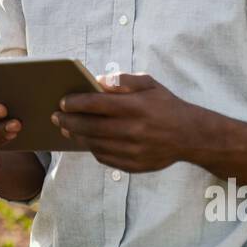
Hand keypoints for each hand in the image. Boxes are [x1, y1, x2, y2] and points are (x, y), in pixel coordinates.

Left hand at [50, 72, 203, 172]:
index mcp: (137, 107)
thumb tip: (98, 81)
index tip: (63, 102)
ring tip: (67, 129)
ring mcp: (134, 151)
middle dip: (69, 122)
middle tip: (56, 117)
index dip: (76, 103)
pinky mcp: (134, 166)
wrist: (190, 136)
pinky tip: (86, 141)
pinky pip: (105, 158)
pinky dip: (92, 149)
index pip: (97, 103)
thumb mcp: (150, 84)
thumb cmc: (165, 105)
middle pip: (91, 127)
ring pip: (95, 144)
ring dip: (77, 137)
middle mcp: (134, 130)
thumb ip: (123, 80)